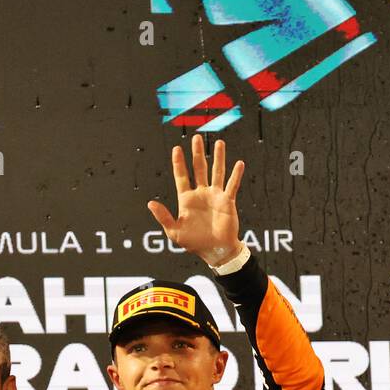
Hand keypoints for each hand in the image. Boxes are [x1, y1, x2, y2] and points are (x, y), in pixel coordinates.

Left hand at [147, 134, 244, 266]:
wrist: (215, 251)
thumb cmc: (194, 243)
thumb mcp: (174, 231)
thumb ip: (163, 216)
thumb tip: (150, 203)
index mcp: (186, 200)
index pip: (181, 177)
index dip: (179, 163)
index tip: (177, 149)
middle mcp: (201, 194)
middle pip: (199, 169)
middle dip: (197, 153)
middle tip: (196, 138)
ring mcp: (215, 196)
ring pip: (217, 172)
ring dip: (218, 158)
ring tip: (219, 143)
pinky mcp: (227, 201)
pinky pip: (232, 185)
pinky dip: (235, 175)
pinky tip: (238, 163)